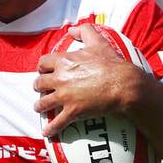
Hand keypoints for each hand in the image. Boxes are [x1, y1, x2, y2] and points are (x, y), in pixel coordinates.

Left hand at [34, 23, 146, 138]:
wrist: (123, 84)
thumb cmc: (111, 63)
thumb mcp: (98, 41)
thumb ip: (84, 31)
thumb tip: (71, 30)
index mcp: (64, 61)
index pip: (42, 63)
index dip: (42, 68)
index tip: (44, 72)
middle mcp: (60, 78)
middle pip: (39, 84)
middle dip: (39, 87)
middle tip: (42, 90)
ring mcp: (65, 96)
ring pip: (42, 103)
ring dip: (40, 106)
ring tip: (40, 108)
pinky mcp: (72, 112)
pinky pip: (56, 123)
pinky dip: (50, 129)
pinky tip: (47, 132)